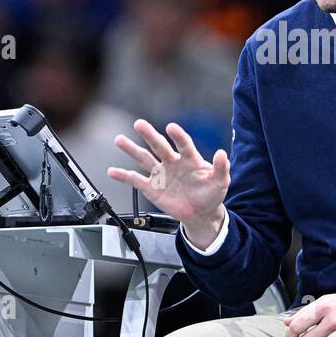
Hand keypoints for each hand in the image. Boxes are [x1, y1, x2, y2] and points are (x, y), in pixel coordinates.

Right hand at [108, 120, 228, 244]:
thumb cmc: (211, 194)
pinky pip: (136, 180)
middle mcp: (172, 163)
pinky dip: (124, 176)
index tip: (171, 127)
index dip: (178, 136)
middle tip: (139, 123)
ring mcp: (161, 174)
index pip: (183, 144)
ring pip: (144, 158)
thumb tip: (222, 153)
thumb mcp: (221, 182)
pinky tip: (113, 171)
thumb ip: (221, 168)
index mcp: (189, 159)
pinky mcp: (152, 188)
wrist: (201, 213)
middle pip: (159, 146)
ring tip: (119, 140)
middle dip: (149, 135)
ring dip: (131, 149)